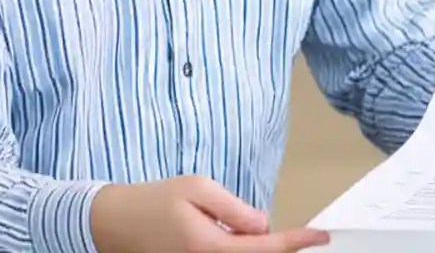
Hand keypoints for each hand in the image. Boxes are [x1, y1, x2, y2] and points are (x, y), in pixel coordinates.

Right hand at [90, 176, 329, 252]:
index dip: (296, 241)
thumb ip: (234, 208)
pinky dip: (239, 247)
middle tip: (285, 227)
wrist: (114, 222)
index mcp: (210, 247)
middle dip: (276, 244)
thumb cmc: (153, 202)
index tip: (320, 235)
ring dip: (255, 245)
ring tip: (232, 224)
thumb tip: (263, 224)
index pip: (265, 248)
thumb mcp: (197, 188)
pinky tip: (230, 235)